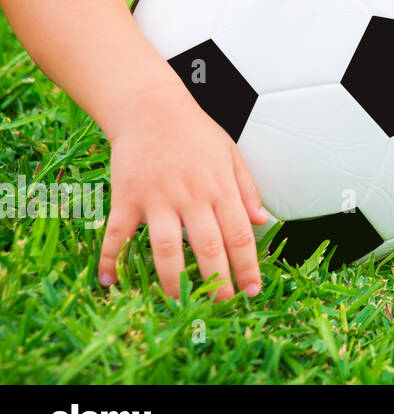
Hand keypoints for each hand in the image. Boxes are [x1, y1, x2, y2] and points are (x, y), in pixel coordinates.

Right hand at [97, 99, 268, 300]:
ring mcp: (157, 199)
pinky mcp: (126, 198)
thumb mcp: (231, 154)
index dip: (247, 265)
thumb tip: (263, 221)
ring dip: (172, 280)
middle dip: (216, 281)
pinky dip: (111, 260)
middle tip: (221, 305)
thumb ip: (247, 189)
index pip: (239, 234)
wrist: (150, 108)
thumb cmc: (194, 131)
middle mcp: (191, 197)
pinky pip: (117, 235)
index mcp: (220, 188)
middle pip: (207, 247)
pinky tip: (110, 283)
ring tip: (179, 303)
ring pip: (165, 248)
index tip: (252, 289)